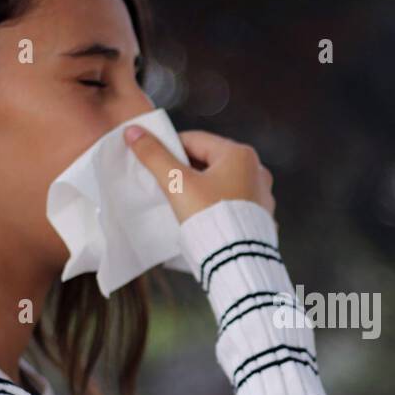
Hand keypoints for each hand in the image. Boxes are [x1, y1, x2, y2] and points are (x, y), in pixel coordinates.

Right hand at [125, 125, 275, 224]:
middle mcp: (257, 170)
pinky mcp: (261, 216)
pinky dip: (216, 203)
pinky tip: (202, 215)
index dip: (170, 148)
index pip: (195, 140)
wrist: (236, 261)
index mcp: (240, 154)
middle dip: (186, 170)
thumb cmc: (209, 217)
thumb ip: (155, 156)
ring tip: (183, 201)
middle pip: (210, 160)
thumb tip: (133, 132)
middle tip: (167, 184)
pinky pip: (232, 201)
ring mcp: (262, 194)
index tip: (154, 161)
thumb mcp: (178, 183)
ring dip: (201, 187)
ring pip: (221, 181)